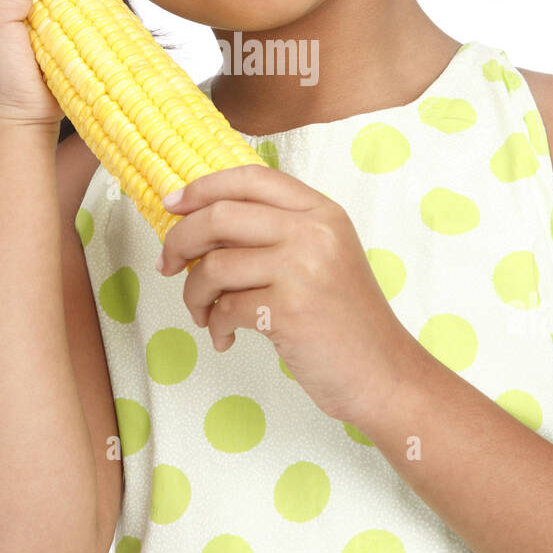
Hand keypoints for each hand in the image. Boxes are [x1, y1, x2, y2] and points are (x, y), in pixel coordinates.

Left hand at [156, 164, 410, 425]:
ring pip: (213, 265)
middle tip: (167, 265)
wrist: (384, 374)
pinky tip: (226, 338)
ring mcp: (302, 268)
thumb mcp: (324, 257)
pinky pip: (224, 308)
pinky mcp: (289, 310)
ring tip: (204, 314)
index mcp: (322, 211)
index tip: (173, 205)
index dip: (203, 187)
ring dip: (195, 294)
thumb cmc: (346, 321)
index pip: (250, 178)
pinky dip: (215, 325)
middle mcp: (313, 231)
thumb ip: (277, 232)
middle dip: (180, 241)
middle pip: (220, 216)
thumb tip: (201, 224)